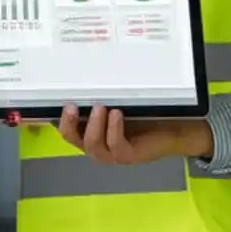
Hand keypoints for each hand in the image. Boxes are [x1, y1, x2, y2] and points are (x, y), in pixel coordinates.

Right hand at [56, 104, 211, 163]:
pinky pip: (115, 146)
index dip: (57, 116)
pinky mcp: (127, 156)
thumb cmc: (145, 113)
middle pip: (72, 138)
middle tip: (71, 105)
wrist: (174, 129)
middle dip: (68, 123)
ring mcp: (111, 153)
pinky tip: (117, 114)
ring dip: (94, 126)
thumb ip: (103, 95)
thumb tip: (87, 74)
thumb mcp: (120, 101)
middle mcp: (96, 144)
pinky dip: (113, 129)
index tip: (56, 100)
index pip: (66, 125)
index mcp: (89, 130)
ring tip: (99, 106)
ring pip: (92, 145)